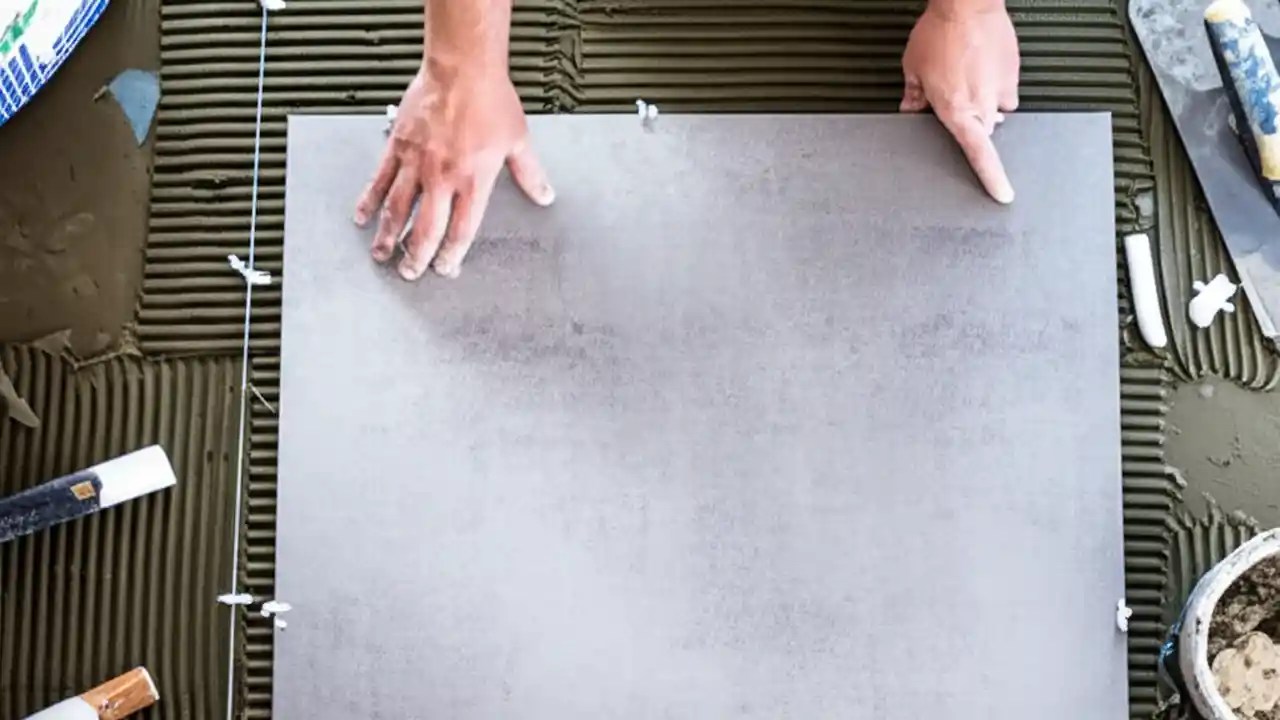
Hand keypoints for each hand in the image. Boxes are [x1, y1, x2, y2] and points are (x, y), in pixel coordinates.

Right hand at [354, 64, 553, 279]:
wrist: (461, 68)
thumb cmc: (490, 100)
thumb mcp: (518, 140)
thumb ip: (529, 173)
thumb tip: (544, 195)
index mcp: (474, 181)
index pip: (461, 232)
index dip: (452, 256)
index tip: (446, 268)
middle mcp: (443, 178)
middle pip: (426, 230)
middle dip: (417, 257)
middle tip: (411, 272)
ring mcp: (417, 164)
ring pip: (397, 211)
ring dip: (388, 237)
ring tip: (383, 255)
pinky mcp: (397, 147)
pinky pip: (379, 180)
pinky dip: (369, 200)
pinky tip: (362, 216)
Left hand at [901, 0, 1019, 203]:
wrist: (968, 4)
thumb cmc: (940, 33)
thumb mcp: (914, 67)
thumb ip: (914, 95)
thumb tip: (910, 110)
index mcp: (957, 111)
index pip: (979, 155)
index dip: (992, 178)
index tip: (1003, 195)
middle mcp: (983, 105)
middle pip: (983, 132)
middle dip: (970, 124)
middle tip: (954, 100)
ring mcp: (1002, 89)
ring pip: (994, 111)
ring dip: (981, 103)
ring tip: (964, 77)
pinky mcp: (1014, 73)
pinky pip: (1004, 91)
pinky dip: (992, 85)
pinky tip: (978, 67)